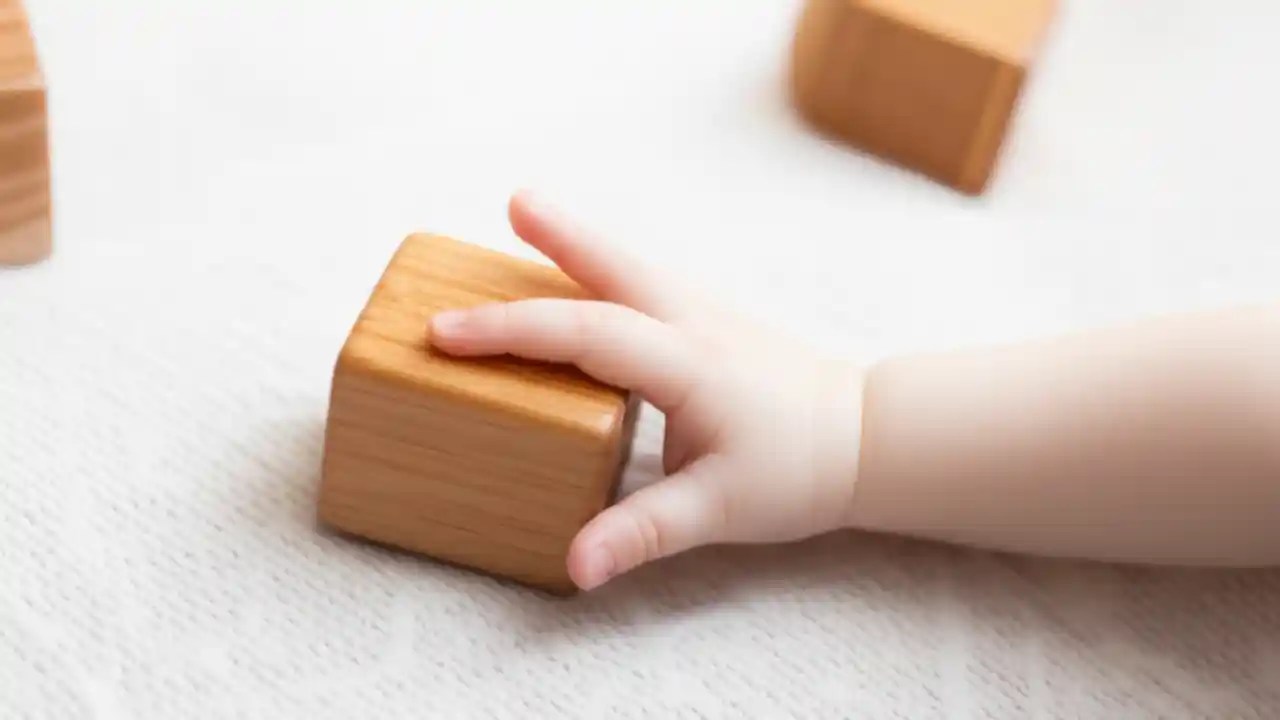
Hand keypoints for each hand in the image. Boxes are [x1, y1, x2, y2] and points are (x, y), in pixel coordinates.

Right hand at [429, 191, 865, 590]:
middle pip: (613, 268)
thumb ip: (644, 533)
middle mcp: (693, 324)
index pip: (585, 335)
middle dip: (557, 237)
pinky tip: (584, 268)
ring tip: (526, 210)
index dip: (511, 332)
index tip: (446, 335)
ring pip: (630, 265)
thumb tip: (576, 565)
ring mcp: (704, 315)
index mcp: (688, 365)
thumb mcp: (718, 511)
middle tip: (511, 204)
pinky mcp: (709, 322)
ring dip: (578, 240)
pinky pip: (644, 282)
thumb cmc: (798, 473)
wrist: (864, 439)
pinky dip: (603, 265)